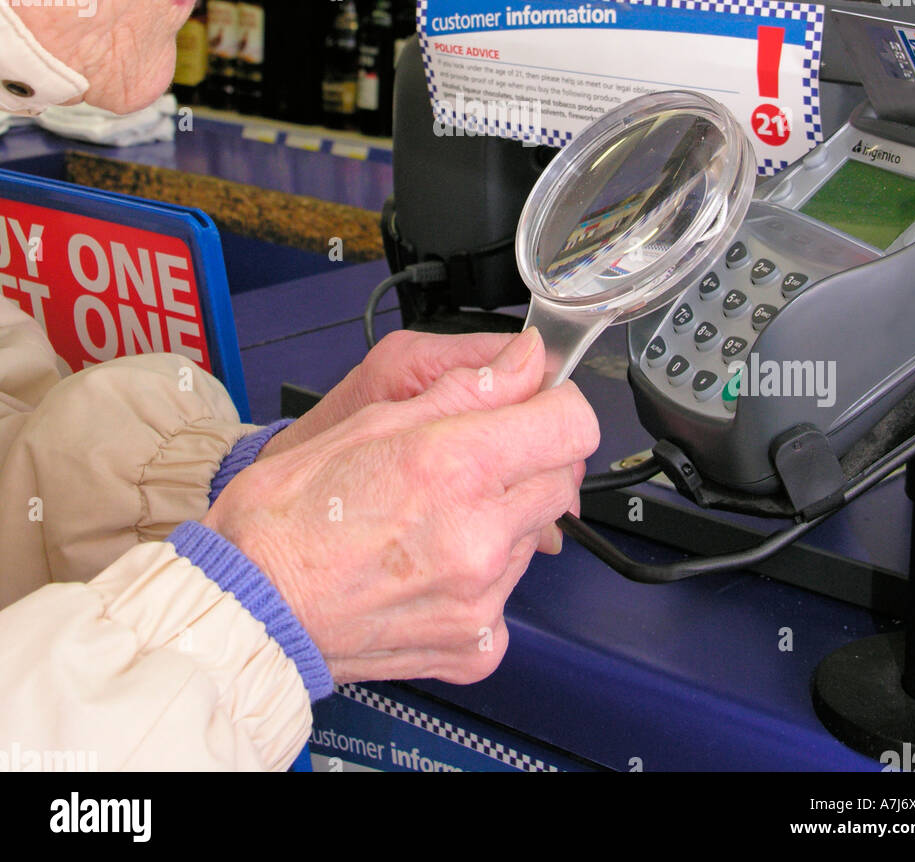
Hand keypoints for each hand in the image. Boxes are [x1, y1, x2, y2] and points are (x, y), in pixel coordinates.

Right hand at [203, 328, 598, 685]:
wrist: (248, 606)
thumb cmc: (286, 513)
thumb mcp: (371, 419)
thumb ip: (467, 389)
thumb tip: (525, 362)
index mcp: (457, 466)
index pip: (573, 423)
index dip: (554, 404)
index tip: (534, 404)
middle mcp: (480, 536)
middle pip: (562, 478)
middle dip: (530, 458)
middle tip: (471, 458)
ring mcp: (481, 598)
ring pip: (536, 534)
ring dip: (504, 517)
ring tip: (435, 516)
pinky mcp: (475, 645)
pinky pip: (508, 595)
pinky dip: (482, 577)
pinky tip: (430, 565)